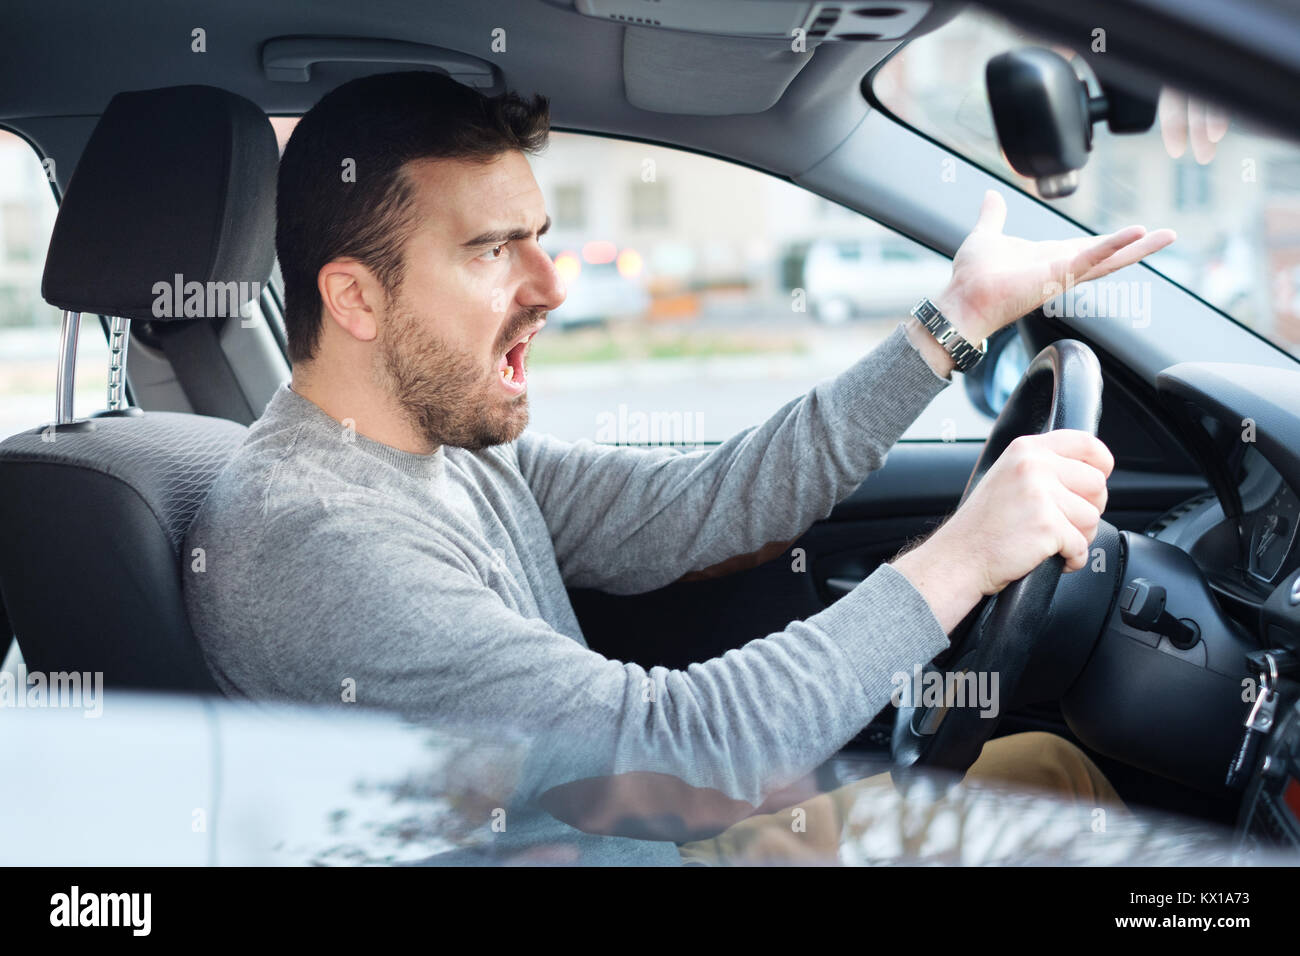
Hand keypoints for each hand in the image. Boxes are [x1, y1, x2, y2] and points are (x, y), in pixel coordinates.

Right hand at [891, 430, 1112, 631]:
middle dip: (1088, 509)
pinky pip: (1081, 546)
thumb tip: (1089, 472)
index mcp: (1026, 449)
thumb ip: (1043, 467)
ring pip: (1093, 518)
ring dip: (1078, 537)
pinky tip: (1048, 556)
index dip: (1101, 465)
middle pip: (1097, 484)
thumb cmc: (982, 526)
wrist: (958, 558)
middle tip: (1061, 521)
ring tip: (1048, 540)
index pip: (1086, 443)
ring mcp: (1040, 495)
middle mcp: (1033, 466)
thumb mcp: (1008, 478)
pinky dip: (1071, 559)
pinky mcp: (1047, 526)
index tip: (1094, 482)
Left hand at [932, 190, 1176, 342]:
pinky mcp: (1058, 276)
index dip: (1112, 240)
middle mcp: (1061, 268)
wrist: (960, 300)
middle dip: (1139, 247)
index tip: (1137, 231)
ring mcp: (1062, 274)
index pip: (1089, 247)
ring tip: (1167, 235)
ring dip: (1139, 248)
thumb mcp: (988, 236)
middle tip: (1168, 234)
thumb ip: (994, 216)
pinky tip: (1137, 234)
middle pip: (1109, 255)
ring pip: (1109, 260)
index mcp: (1049, 258)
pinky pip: (1091, 259)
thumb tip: (992, 196)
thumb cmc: (971, 277)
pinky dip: (1113, 246)